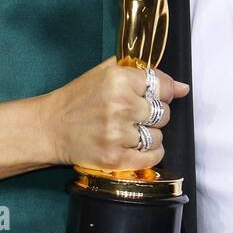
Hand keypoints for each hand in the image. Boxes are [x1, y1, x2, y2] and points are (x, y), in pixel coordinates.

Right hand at [42, 58, 188, 172]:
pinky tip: (135, 147)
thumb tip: (182, 88)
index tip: (155, 97)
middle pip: (163, 113)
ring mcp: (118, 134)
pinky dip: (149, 154)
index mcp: (119, 79)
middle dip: (154, 115)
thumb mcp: (105, 74)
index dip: (163, 93)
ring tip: (130, 132)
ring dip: (150, 136)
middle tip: (136, 116)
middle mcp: (121, 105)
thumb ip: (144, 75)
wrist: (49, 128)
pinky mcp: (115, 159)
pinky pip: (152, 158)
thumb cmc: (78, 99)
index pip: (163, 86)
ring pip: (158, 137)